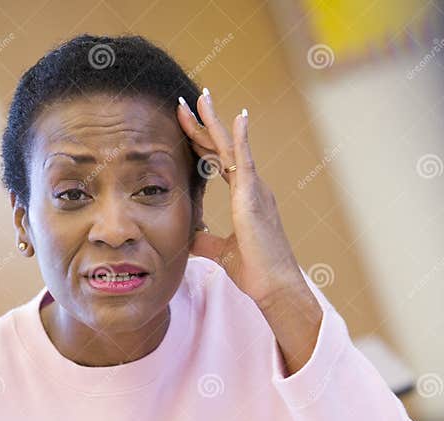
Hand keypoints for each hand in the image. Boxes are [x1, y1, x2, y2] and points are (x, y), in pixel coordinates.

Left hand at [177, 89, 303, 306]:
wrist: (273, 285)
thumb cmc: (255, 271)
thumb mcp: (221, 252)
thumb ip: (206, 241)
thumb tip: (189, 236)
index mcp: (245, 197)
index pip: (218, 162)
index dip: (200, 143)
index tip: (185, 125)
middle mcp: (252, 187)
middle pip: (221, 148)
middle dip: (202, 125)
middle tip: (184, 102)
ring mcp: (254, 189)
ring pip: (230, 147)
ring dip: (214, 122)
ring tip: (200, 98)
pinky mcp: (253, 197)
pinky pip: (246, 162)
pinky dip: (241, 138)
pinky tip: (237, 117)